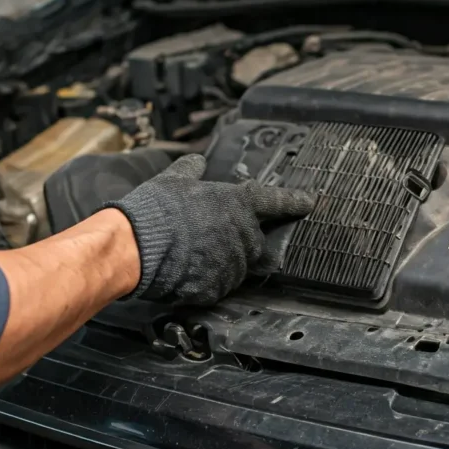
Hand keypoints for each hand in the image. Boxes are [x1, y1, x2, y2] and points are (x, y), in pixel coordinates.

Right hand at [104, 154, 316, 304]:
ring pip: (238, 267)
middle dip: (242, 242)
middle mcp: (243, 235)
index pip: (275, 201)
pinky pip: (218, 286)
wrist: (138, 246)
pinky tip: (187, 273)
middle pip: (255, 242)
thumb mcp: (174, 179)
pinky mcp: (217, 289)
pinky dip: (206, 281)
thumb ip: (190, 170)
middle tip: (213, 239)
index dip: (294, 202)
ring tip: (193, 256)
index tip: (310, 203)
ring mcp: (233, 265)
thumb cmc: (157, 208)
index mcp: (238, 204)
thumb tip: (196, 160)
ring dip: (223, 262)